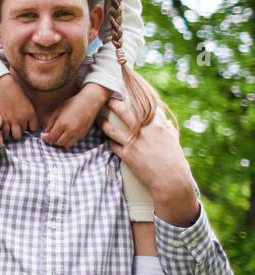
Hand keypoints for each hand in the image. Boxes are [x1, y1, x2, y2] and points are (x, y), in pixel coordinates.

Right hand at [0, 73, 39, 140]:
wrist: (3, 87)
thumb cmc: (15, 91)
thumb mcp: (27, 102)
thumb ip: (29, 112)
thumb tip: (28, 120)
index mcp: (31, 114)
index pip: (34, 129)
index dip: (30, 128)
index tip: (26, 126)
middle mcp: (23, 119)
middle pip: (24, 132)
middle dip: (20, 130)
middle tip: (16, 126)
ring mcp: (13, 120)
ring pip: (16, 136)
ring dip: (13, 134)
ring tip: (10, 131)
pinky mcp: (3, 120)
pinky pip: (5, 134)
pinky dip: (4, 134)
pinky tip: (3, 130)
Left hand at [43, 82, 109, 146]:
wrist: (89, 102)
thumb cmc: (72, 104)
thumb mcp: (57, 110)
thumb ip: (50, 122)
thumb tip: (46, 132)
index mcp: (62, 123)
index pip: (51, 137)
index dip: (46, 139)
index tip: (44, 138)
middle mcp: (70, 130)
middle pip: (58, 142)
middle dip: (53, 140)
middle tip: (51, 136)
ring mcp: (78, 133)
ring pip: (66, 144)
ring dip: (60, 142)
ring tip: (59, 135)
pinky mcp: (83, 134)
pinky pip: (73, 142)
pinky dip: (68, 140)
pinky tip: (66, 134)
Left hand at [99, 99, 199, 225]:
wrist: (170, 179)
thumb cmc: (175, 160)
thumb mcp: (174, 141)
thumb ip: (168, 130)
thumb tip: (166, 123)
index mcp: (156, 126)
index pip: (143, 107)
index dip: (133, 100)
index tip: (126, 95)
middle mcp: (143, 132)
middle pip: (123, 113)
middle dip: (113, 104)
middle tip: (107, 100)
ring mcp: (133, 143)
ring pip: (111, 129)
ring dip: (103, 124)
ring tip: (99, 120)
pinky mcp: (126, 155)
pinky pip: (113, 146)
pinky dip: (111, 144)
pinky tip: (110, 142)